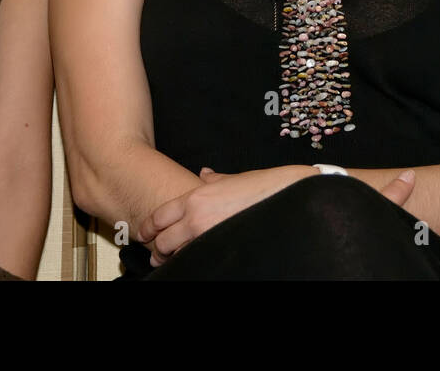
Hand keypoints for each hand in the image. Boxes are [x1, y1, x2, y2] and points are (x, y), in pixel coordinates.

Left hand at [137, 165, 420, 267]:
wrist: (292, 195)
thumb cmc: (266, 186)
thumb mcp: (236, 178)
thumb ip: (215, 180)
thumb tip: (204, 175)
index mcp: (196, 198)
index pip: (159, 218)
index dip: (149, 230)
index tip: (146, 237)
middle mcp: (197, 218)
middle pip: (163, 243)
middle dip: (159, 251)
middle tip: (160, 256)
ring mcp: (208, 238)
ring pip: (178, 257)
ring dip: (176, 259)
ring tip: (180, 262)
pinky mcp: (224, 251)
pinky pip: (199, 263)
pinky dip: (195, 264)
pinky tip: (202, 263)